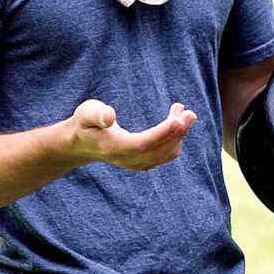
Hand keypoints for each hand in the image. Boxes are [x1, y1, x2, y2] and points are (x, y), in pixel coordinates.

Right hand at [67, 100, 196, 171]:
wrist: (83, 143)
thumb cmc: (86, 123)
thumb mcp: (86, 113)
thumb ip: (96, 113)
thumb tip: (110, 116)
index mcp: (114, 148)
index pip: (143, 144)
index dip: (162, 133)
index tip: (178, 119)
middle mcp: (128, 160)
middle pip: (159, 150)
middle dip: (178, 132)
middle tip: (190, 112)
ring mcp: (137, 164)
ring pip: (166, 153)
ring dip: (179, 133)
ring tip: (182, 109)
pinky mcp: (144, 162)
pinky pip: (166, 154)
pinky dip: (175, 138)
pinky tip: (176, 120)